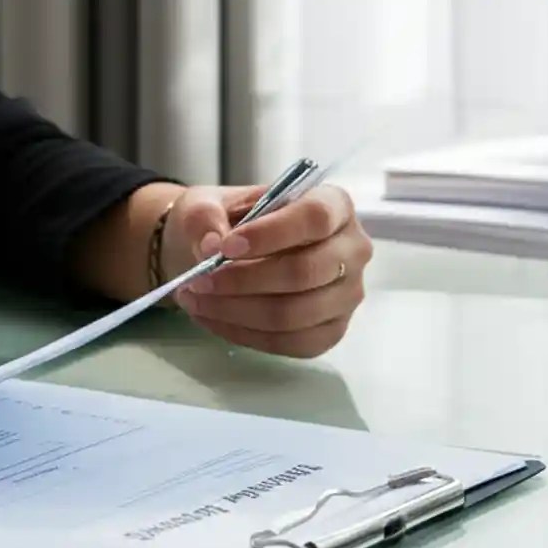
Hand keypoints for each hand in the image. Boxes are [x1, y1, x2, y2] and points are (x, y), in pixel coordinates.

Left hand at [160, 184, 372, 357]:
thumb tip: (211, 246)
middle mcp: (352, 250)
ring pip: (294, 314)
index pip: (315, 218)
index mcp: (334, 205)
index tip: (225, 247)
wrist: (225, 253)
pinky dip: (244, 333)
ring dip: (237, 311)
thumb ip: (205, 218)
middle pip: (305, 273)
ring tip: (196, 300)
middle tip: (199, 281)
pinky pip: (290, 343)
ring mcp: (346, 295)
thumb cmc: (227, 222)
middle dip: (244, 281)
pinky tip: (213, 318)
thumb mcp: (206, 204)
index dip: (270, 234)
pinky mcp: (330, 330)